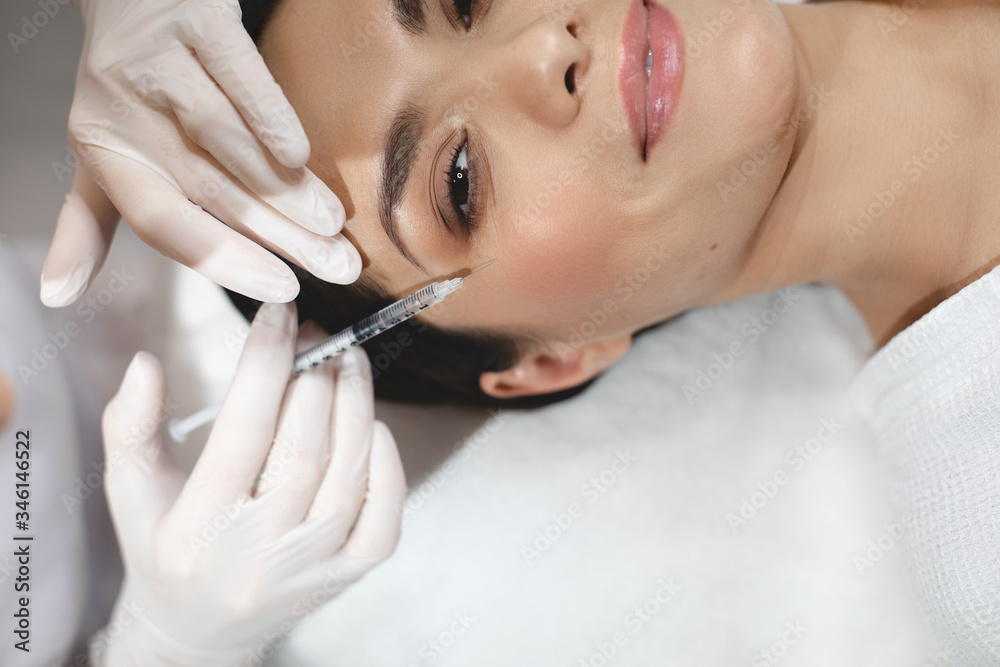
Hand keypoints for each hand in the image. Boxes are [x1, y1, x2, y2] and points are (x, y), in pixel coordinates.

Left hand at [42, 0, 360, 306]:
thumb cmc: (126, 90)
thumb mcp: (101, 156)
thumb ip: (88, 227)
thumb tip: (57, 296)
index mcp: (105, 152)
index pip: (161, 222)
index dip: (224, 260)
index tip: (282, 289)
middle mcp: (125, 108)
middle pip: (210, 189)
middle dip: (282, 236)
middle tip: (335, 267)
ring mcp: (158, 61)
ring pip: (226, 138)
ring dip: (285, 188)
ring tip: (331, 224)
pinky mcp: (195, 18)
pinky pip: (239, 74)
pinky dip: (271, 117)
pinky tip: (301, 156)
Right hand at [92, 304, 404, 665]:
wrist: (199, 633)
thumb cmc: (164, 549)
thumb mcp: (128, 492)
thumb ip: (130, 427)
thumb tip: (146, 363)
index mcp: (197, 529)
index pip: (242, 430)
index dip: (265, 362)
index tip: (278, 314)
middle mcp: (256, 555)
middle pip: (304, 449)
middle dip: (315, 377)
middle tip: (318, 334)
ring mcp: (307, 571)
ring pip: (348, 477)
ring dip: (355, 406)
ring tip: (348, 359)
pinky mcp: (344, 578)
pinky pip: (382, 521)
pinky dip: (387, 468)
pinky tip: (375, 424)